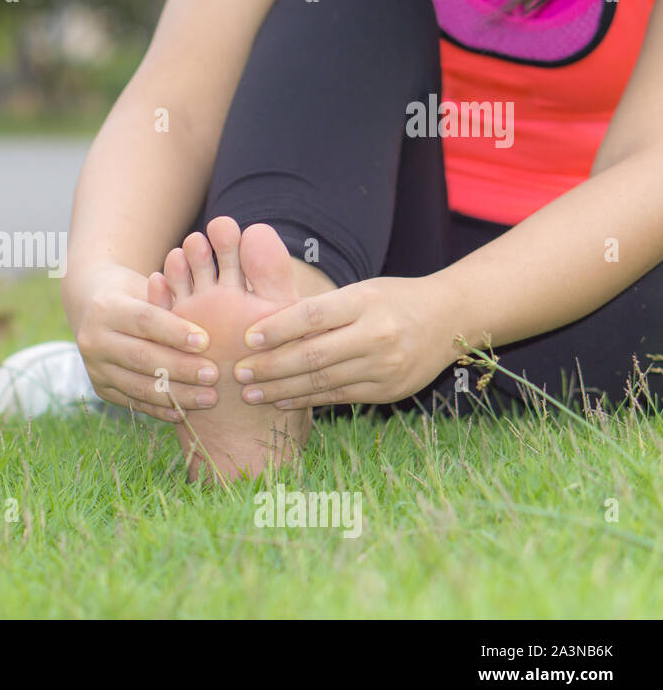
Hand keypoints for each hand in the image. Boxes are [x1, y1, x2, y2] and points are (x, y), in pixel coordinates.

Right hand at [68, 263, 219, 422]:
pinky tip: (186, 411)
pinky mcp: (101, 389)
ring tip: (209, 397)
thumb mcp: (150, 290)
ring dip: (176, 395)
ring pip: (137, 386)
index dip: (175, 332)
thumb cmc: (138, 296)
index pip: (144, 321)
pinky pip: (134, 402)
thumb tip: (202, 311)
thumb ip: (171, 302)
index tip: (206, 341)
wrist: (97, 312)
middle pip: (141, 357)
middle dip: (180, 368)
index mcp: (105, 308)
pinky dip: (161, 410)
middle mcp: (93, 340)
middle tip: (213, 374)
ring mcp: (94, 368)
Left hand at [231, 276, 459, 408]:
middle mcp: (377, 335)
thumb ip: (319, 308)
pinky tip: (280, 399)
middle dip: (270, 366)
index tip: (246, 337)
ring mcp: (385, 366)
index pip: (311, 315)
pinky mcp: (389, 390)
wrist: (452, 319)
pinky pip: (339, 396)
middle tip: (237, 372)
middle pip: (313, 354)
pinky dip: (306, 399)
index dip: (276, 328)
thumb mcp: (360, 290)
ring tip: (249, 392)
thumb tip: (263, 323)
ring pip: (322, 381)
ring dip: (280, 389)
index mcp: (365, 301)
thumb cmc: (392, 299)